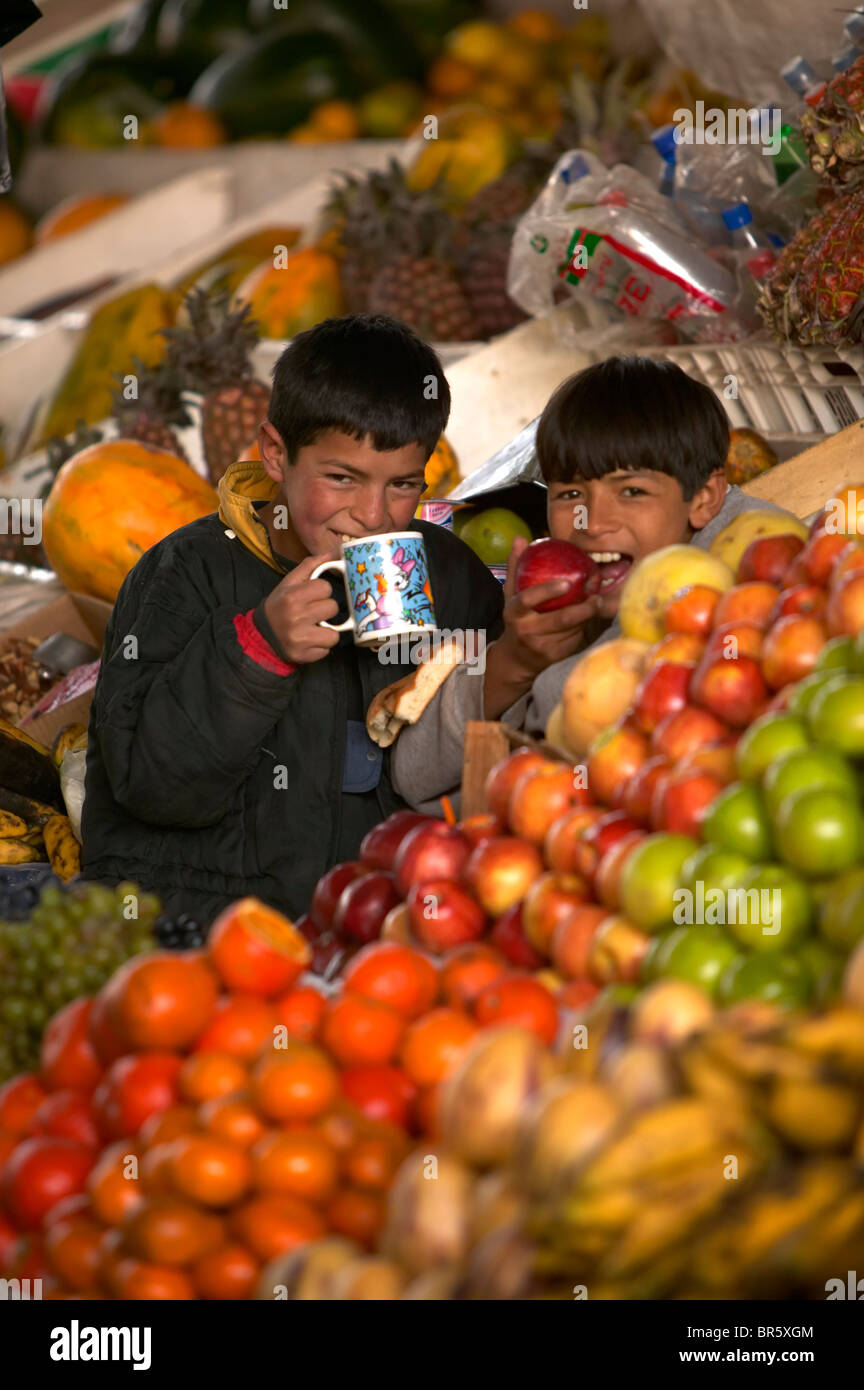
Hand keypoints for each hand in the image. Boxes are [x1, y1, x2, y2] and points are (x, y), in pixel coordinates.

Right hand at [262, 554, 341, 664]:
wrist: (262, 635)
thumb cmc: (279, 606)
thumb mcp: (288, 584)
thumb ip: (309, 567)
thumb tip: (329, 554)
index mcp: (292, 597)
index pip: (326, 588)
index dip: (321, 591)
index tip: (313, 596)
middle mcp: (296, 617)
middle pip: (332, 608)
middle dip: (325, 609)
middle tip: (313, 612)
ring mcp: (300, 639)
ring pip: (334, 634)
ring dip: (327, 631)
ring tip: (314, 627)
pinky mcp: (304, 655)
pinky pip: (326, 650)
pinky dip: (320, 646)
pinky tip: (310, 640)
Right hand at [498, 535, 602, 677]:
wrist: (514, 659)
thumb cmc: (517, 618)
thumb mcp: (511, 595)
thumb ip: (515, 567)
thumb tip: (520, 539)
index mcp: (514, 612)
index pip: (528, 599)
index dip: (547, 591)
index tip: (566, 582)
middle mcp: (525, 630)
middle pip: (560, 619)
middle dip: (583, 609)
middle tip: (596, 597)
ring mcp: (539, 646)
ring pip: (571, 630)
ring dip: (586, 617)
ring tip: (597, 604)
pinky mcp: (552, 657)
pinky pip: (574, 641)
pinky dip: (583, 629)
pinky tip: (589, 620)